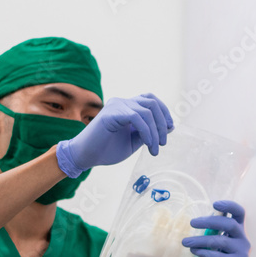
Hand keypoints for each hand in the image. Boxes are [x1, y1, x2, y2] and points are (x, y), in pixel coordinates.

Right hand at [55, 93, 172, 176]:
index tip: (170, 129)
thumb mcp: (134, 141)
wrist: (86, 156)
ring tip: (154, 149)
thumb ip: (149, 132)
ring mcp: (116, 106)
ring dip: (155, 132)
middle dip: (162, 122)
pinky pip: (137, 118)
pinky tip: (148, 145)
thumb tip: (169, 126)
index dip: (164, 112)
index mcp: (127, 106)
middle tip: (162, 143)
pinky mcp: (111, 113)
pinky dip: (147, 132)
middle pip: (152, 103)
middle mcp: (122, 102)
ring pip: (147, 111)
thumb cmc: (107, 149)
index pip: (151, 100)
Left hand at [183, 200, 250, 256]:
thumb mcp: (211, 241)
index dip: (229, 206)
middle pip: (230, 225)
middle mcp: (244, 241)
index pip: (239, 213)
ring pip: (220, 241)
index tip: (214, 204)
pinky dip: (203, 252)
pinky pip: (217, 256)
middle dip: (209, 221)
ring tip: (185, 241)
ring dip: (200, 240)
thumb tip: (200, 216)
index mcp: (239, 231)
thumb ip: (212, 229)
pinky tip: (194, 251)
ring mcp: (242, 255)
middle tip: (192, 222)